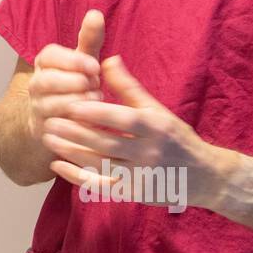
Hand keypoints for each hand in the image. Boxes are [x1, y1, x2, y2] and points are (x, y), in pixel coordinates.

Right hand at [28, 9, 104, 149]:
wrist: (56, 118)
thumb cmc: (75, 84)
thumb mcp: (84, 61)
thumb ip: (89, 39)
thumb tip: (96, 13)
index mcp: (45, 62)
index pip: (49, 55)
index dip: (72, 61)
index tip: (94, 66)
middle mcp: (36, 83)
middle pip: (48, 81)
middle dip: (76, 83)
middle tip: (96, 85)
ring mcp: (36, 107)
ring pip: (52, 104)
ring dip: (78, 102)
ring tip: (96, 100)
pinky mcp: (42, 129)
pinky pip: (57, 126)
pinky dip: (75, 122)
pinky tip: (92, 119)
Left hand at [41, 53, 228, 208]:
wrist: (204, 176)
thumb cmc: (176, 137)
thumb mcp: (157, 109)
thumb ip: (130, 87)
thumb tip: (107, 59)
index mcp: (155, 126)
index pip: (121, 119)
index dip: (95, 112)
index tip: (70, 104)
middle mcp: (148, 152)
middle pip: (106, 143)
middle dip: (75, 132)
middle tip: (49, 121)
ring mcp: (140, 175)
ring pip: (99, 164)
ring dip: (70, 152)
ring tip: (48, 138)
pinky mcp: (133, 193)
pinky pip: (100, 186)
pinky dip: (76, 177)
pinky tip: (57, 165)